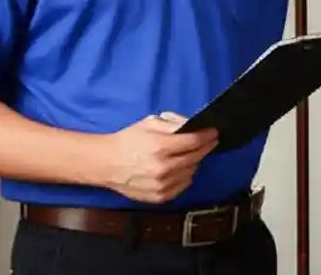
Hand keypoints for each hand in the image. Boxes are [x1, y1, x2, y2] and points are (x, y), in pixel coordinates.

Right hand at [99, 113, 217, 203]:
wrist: (106, 164)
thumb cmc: (128, 140)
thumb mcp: (149, 123)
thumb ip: (174, 122)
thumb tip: (194, 125)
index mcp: (160, 147)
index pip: (194, 142)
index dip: (207, 136)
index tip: (214, 132)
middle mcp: (163, 168)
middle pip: (196, 157)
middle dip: (205, 147)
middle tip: (209, 141)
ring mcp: (162, 185)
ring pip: (192, 172)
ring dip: (194, 162)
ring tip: (188, 154)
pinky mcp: (160, 197)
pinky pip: (183, 185)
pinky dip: (185, 176)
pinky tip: (179, 168)